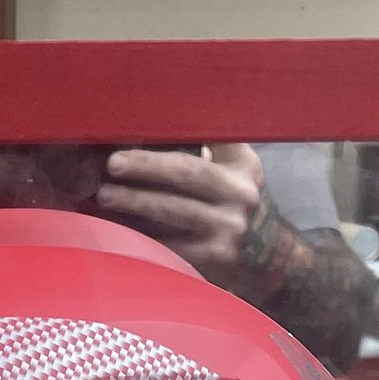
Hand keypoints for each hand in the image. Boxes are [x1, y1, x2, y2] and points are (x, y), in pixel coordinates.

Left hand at [95, 143, 270, 280]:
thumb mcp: (238, 173)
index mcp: (243, 164)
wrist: (273, 260)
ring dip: (135, 201)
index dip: (181, 126)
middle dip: (146, 165)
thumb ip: (209, 153)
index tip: (145, 119)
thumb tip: (148, 133)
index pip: (214, 135)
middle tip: (113, 163)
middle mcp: (240, 192)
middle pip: (188, 172)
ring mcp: (229, 227)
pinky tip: (119, 227)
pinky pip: (171, 243)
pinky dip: (143, 234)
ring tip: (105, 195)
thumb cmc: (238, 207)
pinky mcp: (215, 257)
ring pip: (174, 209)